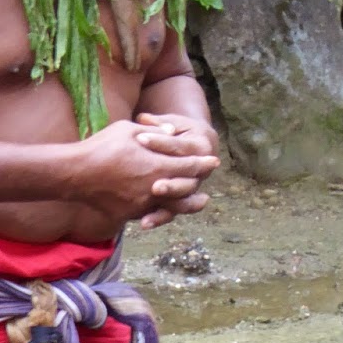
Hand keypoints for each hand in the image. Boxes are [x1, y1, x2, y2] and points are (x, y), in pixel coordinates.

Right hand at [72, 119, 218, 224]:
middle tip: (208, 177)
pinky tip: (170, 206)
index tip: (213, 161)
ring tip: (201, 201)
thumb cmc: (101, 146)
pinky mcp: (129, 215)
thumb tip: (173, 133)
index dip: (203, 163)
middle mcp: (154, 188)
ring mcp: (142, 204)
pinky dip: (164, 210)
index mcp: (156, 165)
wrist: (75, 174)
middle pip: (186, 188)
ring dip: (189, 203)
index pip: (189, 166)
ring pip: (174, 207)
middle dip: (199, 181)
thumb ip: (154, 132)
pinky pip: (152, 213)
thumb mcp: (128, 130)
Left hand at [133, 111, 219, 228]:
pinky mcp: (180, 200)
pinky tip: (144, 224)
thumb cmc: (175, 130)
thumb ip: (157, 123)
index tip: (140, 138)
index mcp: (200, 146)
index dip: (159, 142)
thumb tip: (144, 119)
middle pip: (186, 179)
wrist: (190, 147)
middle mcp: (202, 170)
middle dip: (170, 183)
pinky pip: (172, 211)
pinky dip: (159, 217)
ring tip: (149, 212)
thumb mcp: (170, 122)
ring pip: (183, 199)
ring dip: (167, 204)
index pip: (178, 146)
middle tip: (155, 187)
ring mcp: (191, 187)